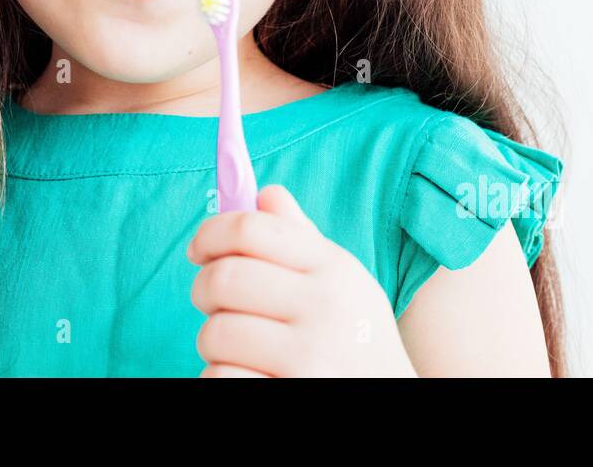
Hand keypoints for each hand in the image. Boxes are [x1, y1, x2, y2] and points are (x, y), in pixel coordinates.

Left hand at [186, 184, 417, 376]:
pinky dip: (220, 378)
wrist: (394, 400)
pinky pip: (219, 377)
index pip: (252, 228)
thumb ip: (302, 239)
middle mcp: (326, 307)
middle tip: (211, 304)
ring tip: (239, 349)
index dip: (210, 233)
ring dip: (213, 343)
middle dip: (203, 291)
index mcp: (334, 268)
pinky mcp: (293, 393)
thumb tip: (264, 192)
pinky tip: (249, 376)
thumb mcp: (343, 283)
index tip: (198, 251)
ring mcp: (311, 356)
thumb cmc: (355, 339)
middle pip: (224, 278)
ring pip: (214, 333)